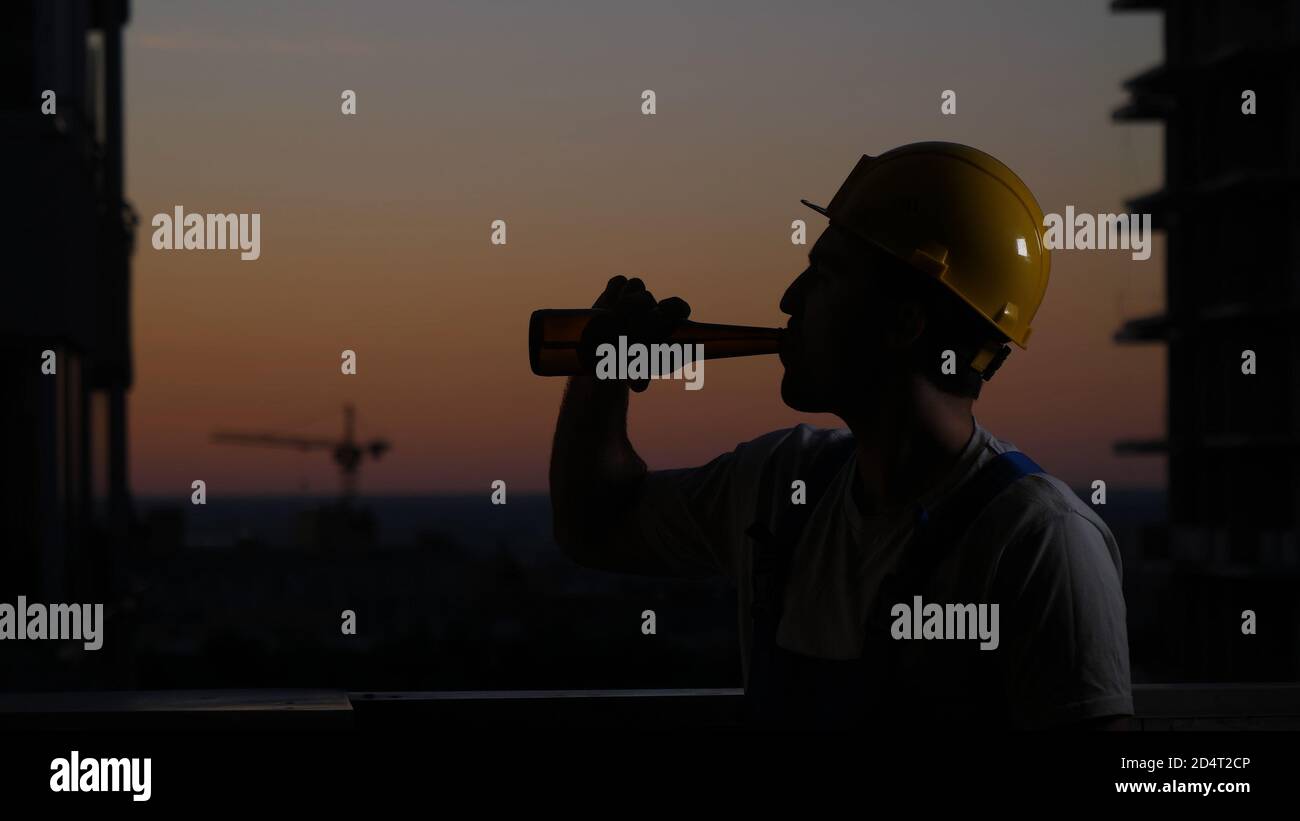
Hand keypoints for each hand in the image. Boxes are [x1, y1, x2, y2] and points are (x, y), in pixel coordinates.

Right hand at [589, 276, 690, 391]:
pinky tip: (606, 307)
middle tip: (627, 321)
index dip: (674, 308)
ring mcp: (634, 298)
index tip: (661, 314)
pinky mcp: (615, 293)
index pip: (679, 307)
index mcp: (666, 324)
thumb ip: (638, 378)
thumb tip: (637, 386)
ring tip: (614, 317)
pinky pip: (618, 281)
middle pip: (651, 295)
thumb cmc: (629, 364)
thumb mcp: (634, 374)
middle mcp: (652, 308)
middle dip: (640, 306)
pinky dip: (613, 290)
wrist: (605, 353)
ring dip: (626, 299)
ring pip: (636, 285)